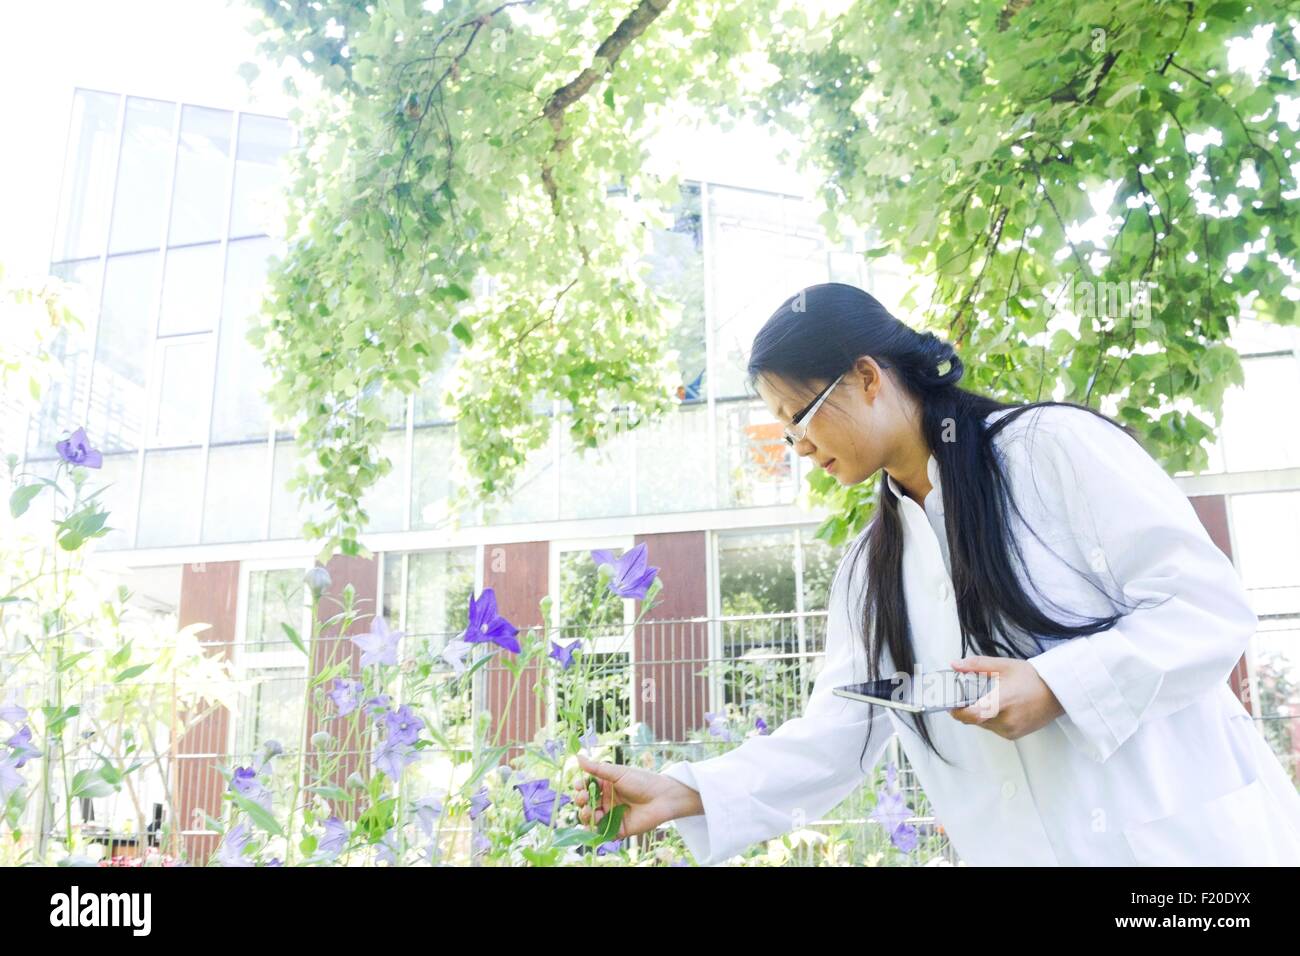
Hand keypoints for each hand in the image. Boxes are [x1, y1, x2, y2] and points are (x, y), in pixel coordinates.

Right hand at [571, 752, 701, 838]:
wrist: (662, 797)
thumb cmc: (642, 781)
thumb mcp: (618, 773)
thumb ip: (597, 768)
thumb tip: (578, 757)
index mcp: (606, 785)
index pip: (586, 787)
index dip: (580, 787)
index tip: (579, 786)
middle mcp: (606, 800)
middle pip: (586, 803)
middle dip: (581, 801)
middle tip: (584, 798)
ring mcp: (611, 815)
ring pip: (591, 818)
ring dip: (585, 815)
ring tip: (589, 811)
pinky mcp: (618, 829)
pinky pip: (602, 832)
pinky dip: (593, 831)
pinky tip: (591, 827)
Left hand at [947, 655, 1064, 739]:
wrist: (1057, 693)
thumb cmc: (1033, 678)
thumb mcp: (1003, 666)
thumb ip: (977, 665)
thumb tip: (955, 665)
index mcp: (1003, 701)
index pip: (974, 714)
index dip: (959, 711)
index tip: (951, 704)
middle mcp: (1007, 719)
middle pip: (975, 720)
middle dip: (968, 709)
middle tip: (969, 696)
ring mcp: (1011, 730)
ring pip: (983, 725)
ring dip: (980, 715)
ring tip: (989, 699)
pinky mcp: (1015, 735)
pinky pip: (994, 729)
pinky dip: (991, 719)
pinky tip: (999, 708)